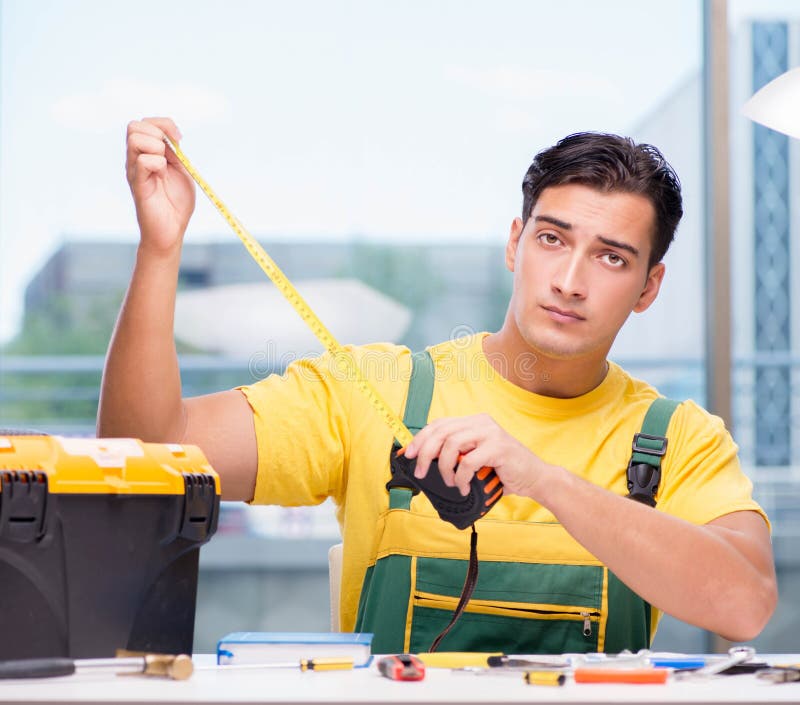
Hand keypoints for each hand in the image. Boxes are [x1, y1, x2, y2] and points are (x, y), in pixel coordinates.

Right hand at [125, 117, 195, 254]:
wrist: (172, 230)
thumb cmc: (177, 204)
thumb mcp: (182, 171)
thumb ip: (176, 153)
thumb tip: (172, 137)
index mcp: (147, 154)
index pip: (145, 123)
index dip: (164, 124)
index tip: (180, 139)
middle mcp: (136, 159)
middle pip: (134, 126)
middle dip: (158, 131)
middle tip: (170, 153)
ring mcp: (134, 170)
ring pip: (134, 138)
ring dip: (156, 146)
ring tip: (164, 166)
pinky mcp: (137, 184)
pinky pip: (142, 161)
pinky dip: (157, 163)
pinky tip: (162, 176)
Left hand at [403, 414, 551, 497]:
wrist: (535, 478)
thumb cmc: (503, 472)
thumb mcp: (475, 459)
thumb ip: (456, 456)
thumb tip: (423, 464)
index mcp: (474, 421)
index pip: (439, 424)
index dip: (421, 438)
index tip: (408, 454)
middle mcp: (481, 422)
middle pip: (442, 432)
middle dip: (425, 453)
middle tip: (419, 472)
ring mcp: (491, 433)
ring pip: (452, 444)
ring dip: (444, 467)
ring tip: (449, 482)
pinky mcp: (499, 447)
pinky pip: (469, 461)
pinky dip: (462, 477)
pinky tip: (465, 487)